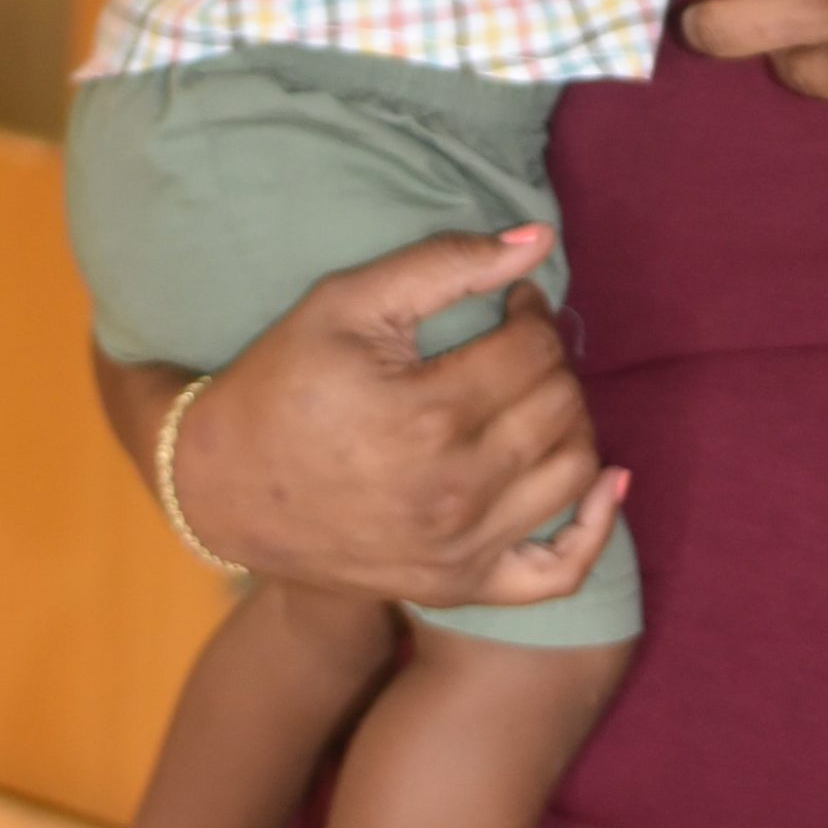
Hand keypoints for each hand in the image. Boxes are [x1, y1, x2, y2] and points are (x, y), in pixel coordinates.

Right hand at [152, 227, 627, 610]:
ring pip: (574, 472)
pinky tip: (606, 480)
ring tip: (535, 398)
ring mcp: (459, 548)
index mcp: (426, 414)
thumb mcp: (346, 304)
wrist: (222, 488)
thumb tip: (538, 241)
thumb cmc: (282, 384)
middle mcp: (453, 490)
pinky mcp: (459, 586)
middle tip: (518, 346)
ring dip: (572, 422)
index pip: (534, 350)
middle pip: (560, 406)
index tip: (510, 305)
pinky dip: (596, 527)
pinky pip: (560, 572)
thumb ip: (444, 264)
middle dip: (550, 362)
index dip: (531, 313)